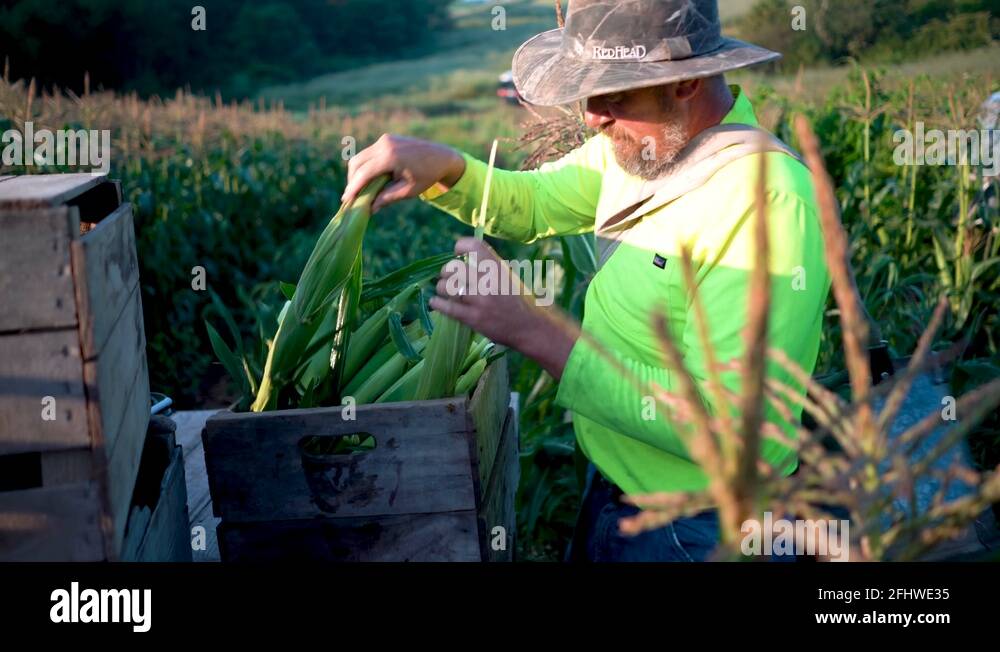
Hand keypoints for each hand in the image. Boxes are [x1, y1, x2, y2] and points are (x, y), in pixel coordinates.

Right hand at [341, 134, 466, 211]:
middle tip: (352, 197)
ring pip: (361, 157)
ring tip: (359, 190)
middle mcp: (385, 144)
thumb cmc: (428, 176)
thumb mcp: (408, 191)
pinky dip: (366, 166)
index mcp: (391, 156)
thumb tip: (369, 208)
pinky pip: (370, 154)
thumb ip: (386, 198)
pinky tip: (368, 180)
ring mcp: (385, 139)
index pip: (364, 173)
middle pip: (357, 163)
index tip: (346, 200)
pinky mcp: (387, 139)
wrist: (442, 157)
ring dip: (358, 173)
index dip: (353, 188)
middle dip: (352, 180)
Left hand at [429, 238, 579, 379]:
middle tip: (448, 277)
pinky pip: (447, 307)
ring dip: (442, 288)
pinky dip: (437, 303)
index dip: (460, 247)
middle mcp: (488, 280)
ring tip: (445, 291)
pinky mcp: (474, 318)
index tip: (457, 253)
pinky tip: (436, 303)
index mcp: (497, 267)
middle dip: (446, 272)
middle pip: (452, 267)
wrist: (532, 327)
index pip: (472, 246)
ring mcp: (480, 300)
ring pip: (447, 287)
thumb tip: (462, 259)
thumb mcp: (508, 276)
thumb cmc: (520, 301)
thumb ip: (488, 267)